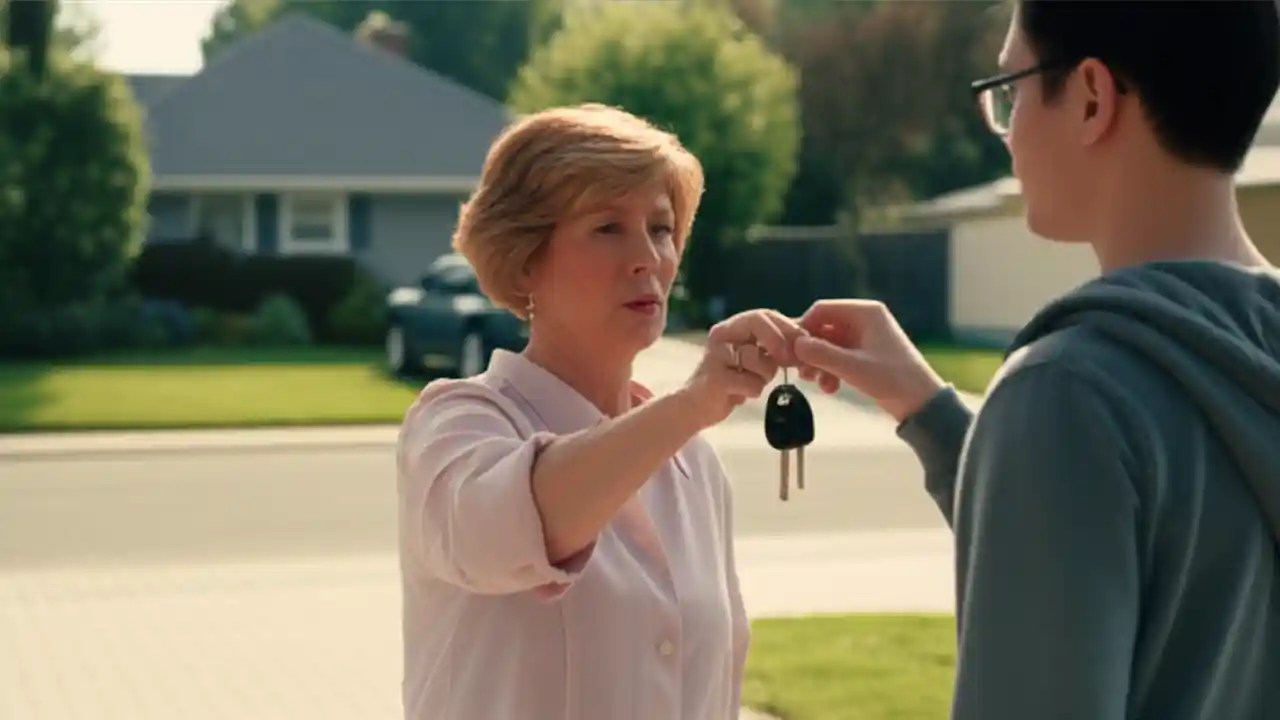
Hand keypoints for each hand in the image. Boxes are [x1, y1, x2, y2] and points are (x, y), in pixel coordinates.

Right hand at [678, 309, 803, 427]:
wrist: (698, 407)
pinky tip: (741, 395)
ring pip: (757, 357)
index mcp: (731, 326)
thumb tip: (808, 338)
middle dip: (779, 340)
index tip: (806, 342)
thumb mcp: (757, 358)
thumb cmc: (732, 381)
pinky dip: (753, 390)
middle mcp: (721, 335)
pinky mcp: (714, 379)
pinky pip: (751, 382)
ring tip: (752, 382)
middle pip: (757, 322)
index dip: (788, 326)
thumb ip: (776, 347)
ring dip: (765, 374)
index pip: (764, 314)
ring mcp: (715, 356)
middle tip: (790, 360)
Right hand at [791, 300, 945, 421]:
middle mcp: (864, 320)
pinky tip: (829, 388)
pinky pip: (837, 356)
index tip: (791, 349)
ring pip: (828, 344)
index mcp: (865, 312)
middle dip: (811, 350)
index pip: (822, 309)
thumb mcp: (854, 368)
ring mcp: (864, 337)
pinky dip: (830, 370)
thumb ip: (823, 354)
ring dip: (819, 362)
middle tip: (800, 370)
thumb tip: (795, 345)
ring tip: (814, 382)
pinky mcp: (864, 354)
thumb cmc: (893, 379)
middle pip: (823, 327)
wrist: (921, 402)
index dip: (804, 327)